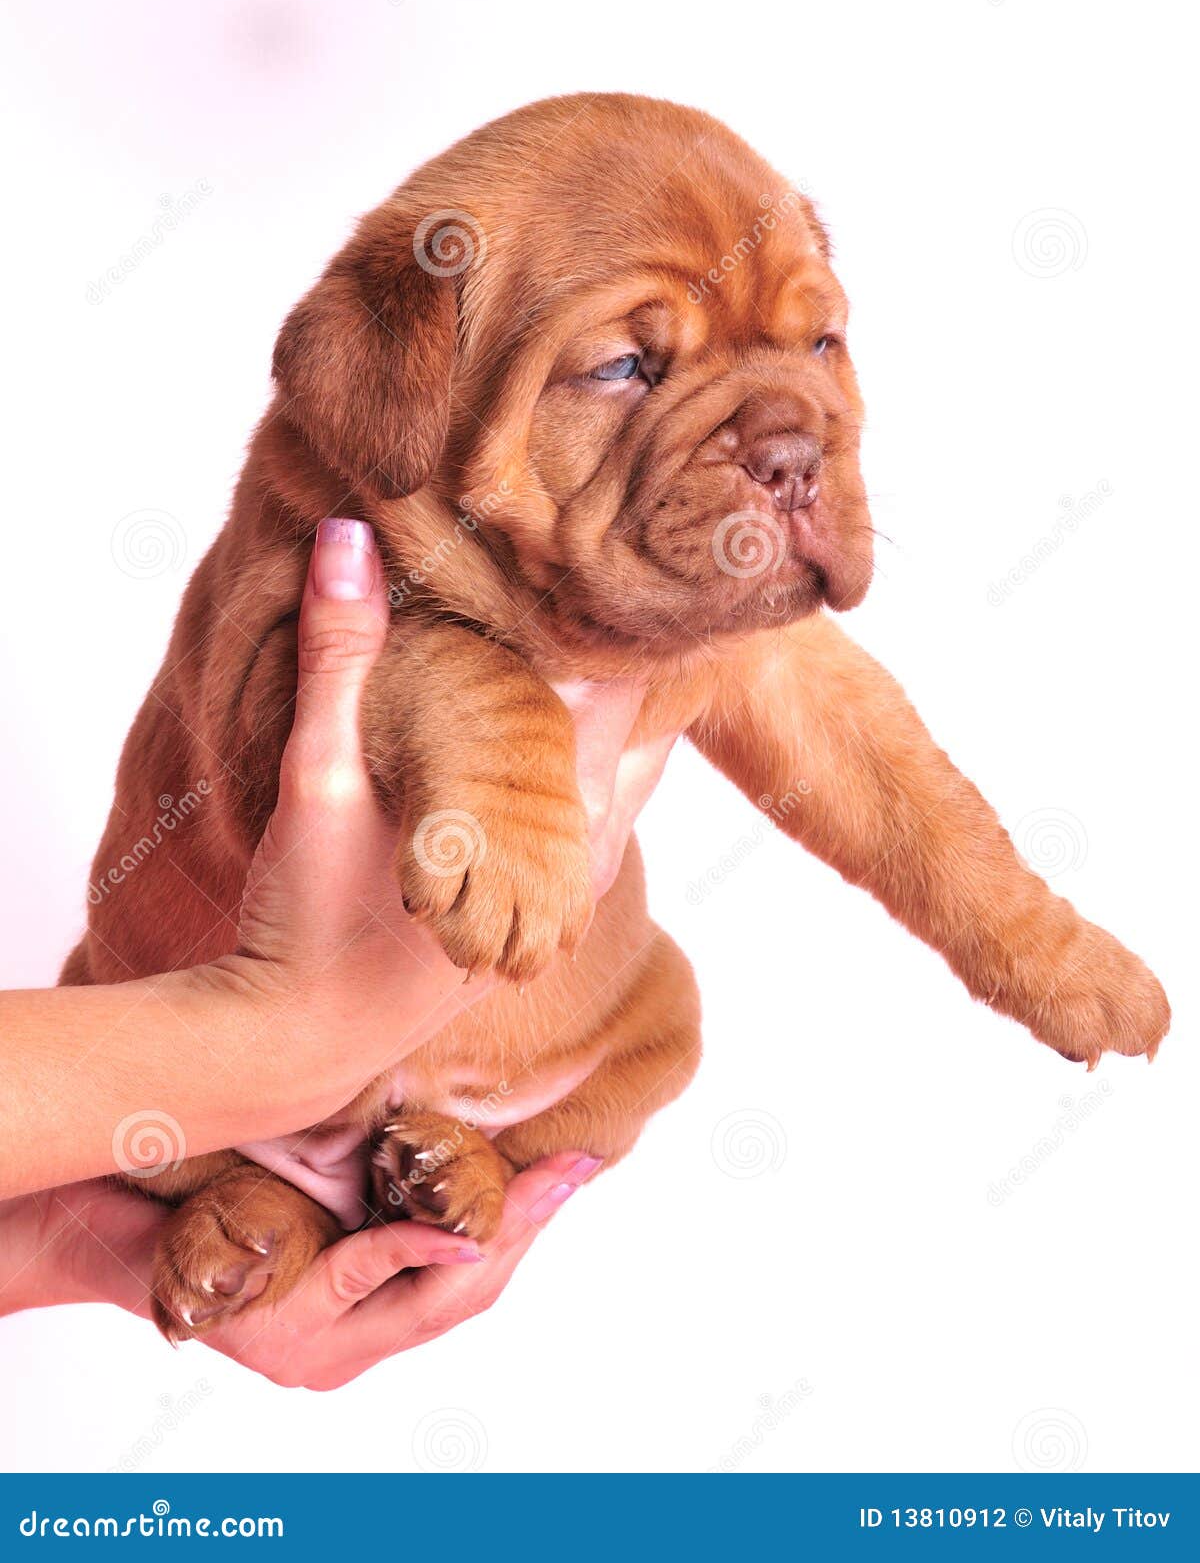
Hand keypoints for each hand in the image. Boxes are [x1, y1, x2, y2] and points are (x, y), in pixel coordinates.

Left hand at [1, 1154, 597, 1388]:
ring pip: (436, 1297)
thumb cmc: (207, 1196)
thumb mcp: (314, 1181)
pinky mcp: (287, 1333)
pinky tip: (457, 1224)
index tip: (578, 1168)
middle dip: (531, 1227)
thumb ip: (380, 1177)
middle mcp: (347, 1346)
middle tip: (579, 1169)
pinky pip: (367, 1281)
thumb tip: (456, 1118)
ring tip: (547, 1183)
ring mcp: (318, 1350)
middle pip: (469, 1293)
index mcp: (361, 1312)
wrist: (106, 1226)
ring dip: (496, 1238)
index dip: (530, 1223)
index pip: (469, 1276)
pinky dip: (416, 1250)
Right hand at [220, 519, 673, 1116]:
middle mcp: (569, 868)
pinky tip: (560, 765)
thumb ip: (338, 655)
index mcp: (539, 818)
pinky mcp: (525, 930)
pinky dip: (582, 790)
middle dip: (635, 682)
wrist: (291, 1045)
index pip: (619, 705)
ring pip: (615, 803)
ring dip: (614, 739)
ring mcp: (553, 908)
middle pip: (635, 751)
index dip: (634, 640)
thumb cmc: (306, 915)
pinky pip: (584, 846)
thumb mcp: (319, 774)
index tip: (643, 577)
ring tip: (620, 670)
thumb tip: (347, 538)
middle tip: (637, 604)